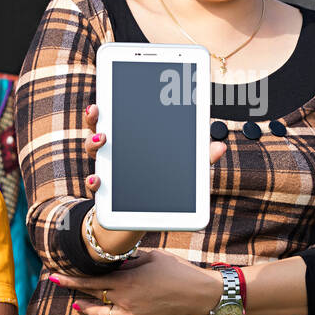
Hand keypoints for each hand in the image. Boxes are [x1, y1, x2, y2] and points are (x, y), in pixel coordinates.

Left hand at [51, 250, 220, 314]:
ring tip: (77, 303)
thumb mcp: (151, 257)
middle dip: (74, 290)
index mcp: (126, 280)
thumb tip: (113, 259)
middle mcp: (125, 300)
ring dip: (86, 308)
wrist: (197, 293)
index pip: (90, 280)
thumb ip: (129, 260)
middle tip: (61, 284)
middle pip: (92, 296)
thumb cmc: (177, 270)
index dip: (70, 278)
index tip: (54, 275)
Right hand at [82, 102, 227, 198]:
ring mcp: (106, 170)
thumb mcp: (183, 171)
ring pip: (93, 151)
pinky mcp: (105, 193)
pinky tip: (97, 178)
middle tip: (98, 109)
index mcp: (131, 139)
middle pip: (99, 127)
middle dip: (96, 116)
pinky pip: (94, 185)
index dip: (113, 104)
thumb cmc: (161, 188)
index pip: (119, 116)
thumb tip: (221, 146)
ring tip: (102, 139)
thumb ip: (199, 159)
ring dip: (93, 142)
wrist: (141, 220)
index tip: (110, 94)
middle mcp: (114, 151)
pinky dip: (94, 181)